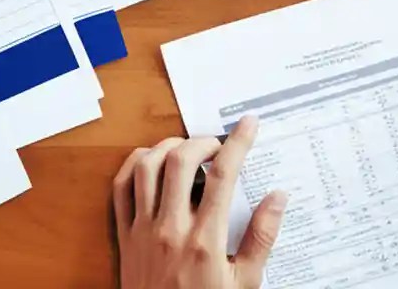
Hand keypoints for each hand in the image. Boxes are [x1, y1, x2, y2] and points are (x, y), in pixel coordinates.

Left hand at [113, 116, 287, 288]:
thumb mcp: (244, 284)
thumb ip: (262, 238)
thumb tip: (278, 198)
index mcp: (205, 240)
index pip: (224, 175)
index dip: (238, 142)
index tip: (248, 124)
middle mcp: (171, 229)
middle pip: (181, 159)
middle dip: (202, 140)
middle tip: (218, 145)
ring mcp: (142, 231)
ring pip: (147, 166)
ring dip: (168, 147)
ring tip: (187, 150)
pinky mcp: (124, 237)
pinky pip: (120, 188)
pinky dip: (134, 165)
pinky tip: (151, 161)